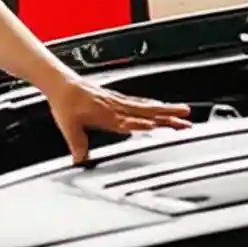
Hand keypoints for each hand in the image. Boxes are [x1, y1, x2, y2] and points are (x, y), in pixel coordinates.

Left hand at [45, 76, 192, 163]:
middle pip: (146, 112)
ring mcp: (117, 101)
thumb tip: (80, 163)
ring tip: (184, 112)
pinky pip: (138, 101)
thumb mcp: (68, 127)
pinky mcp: (115, 97)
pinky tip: (159, 105)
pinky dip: (152, 104)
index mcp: (106, 115)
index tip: (161, 127)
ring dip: (165, 109)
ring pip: (146, 105)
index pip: (130, 121)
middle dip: (167, 116)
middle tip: (188, 120)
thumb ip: (77, 146)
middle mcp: (115, 107)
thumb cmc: (64, 103)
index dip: (144, 125)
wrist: (59, 83)